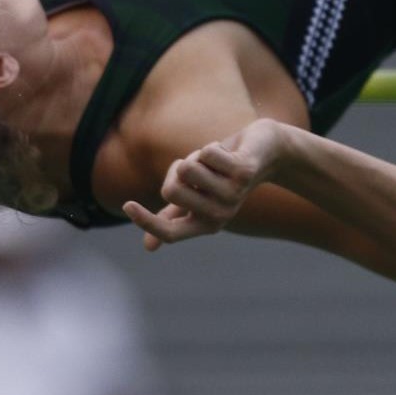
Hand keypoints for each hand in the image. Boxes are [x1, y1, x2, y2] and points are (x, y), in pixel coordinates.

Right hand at [123, 119, 288, 250]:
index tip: (128, 205)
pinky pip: (207, 153)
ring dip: (197, 156)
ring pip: (187, 168)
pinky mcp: (243, 173)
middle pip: (171, 189)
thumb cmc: (225, 173)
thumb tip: (148, 248)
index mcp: (204, 225)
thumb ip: (172, 217)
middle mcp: (219, 216)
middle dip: (177, 169)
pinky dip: (213, 146)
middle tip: (200, 168)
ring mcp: (232, 196)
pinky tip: (231, 152)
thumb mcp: (197, 196)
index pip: (170, 233)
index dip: (146, 222)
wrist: (267, 152)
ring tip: (217, 161)